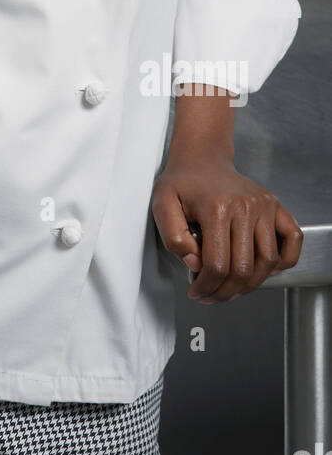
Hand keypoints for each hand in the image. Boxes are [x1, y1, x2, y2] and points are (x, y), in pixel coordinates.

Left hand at [151, 152, 302, 302]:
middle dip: (226, 292)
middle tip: (211, 295)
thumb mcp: (162, 204)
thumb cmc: (182, 182)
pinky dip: (284, 261)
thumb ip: (173, 237)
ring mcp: (264, 206)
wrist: (201, 158)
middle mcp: (246, 206)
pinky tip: (263, 268)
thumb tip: (195, 263)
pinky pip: (292, 240)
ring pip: (269, 261)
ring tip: (231, 287)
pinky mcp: (276, 206)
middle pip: (245, 269)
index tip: (196, 291)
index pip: (218, 265)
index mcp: (217, 207)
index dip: (206, 287)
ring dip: (251, 284)